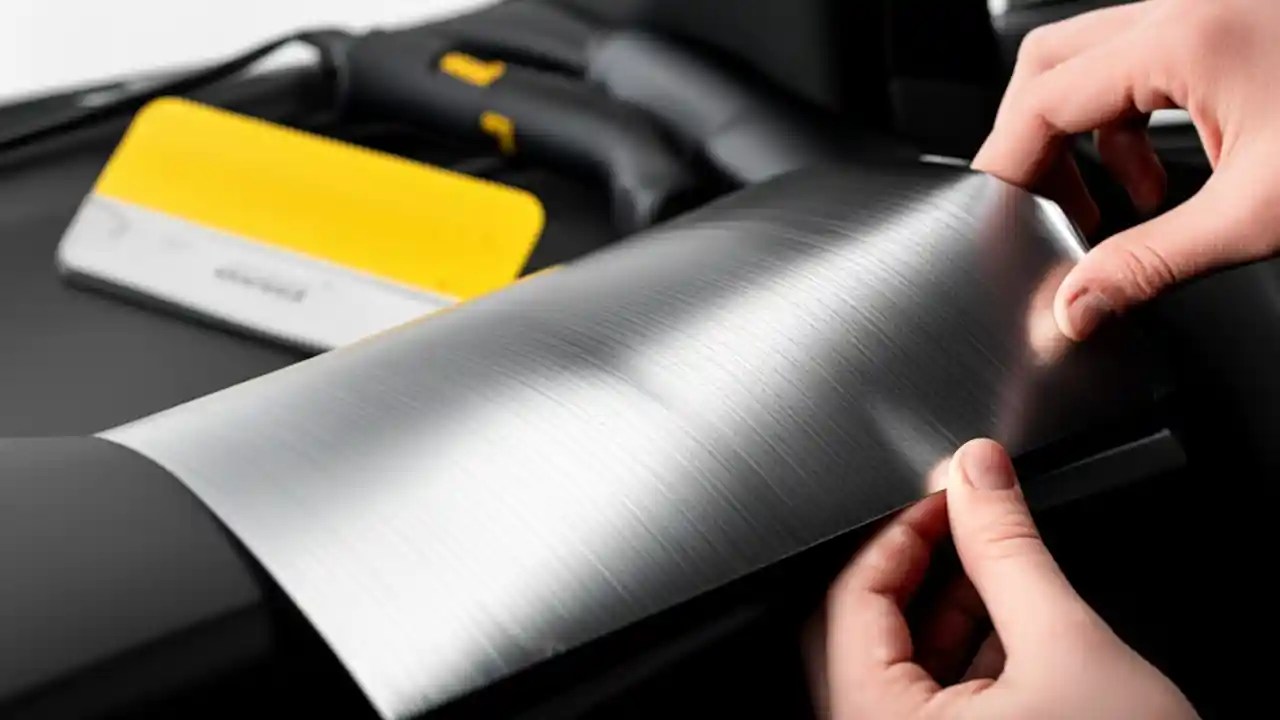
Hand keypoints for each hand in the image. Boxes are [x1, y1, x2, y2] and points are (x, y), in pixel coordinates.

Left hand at [805, 439, 1197, 718]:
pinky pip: (935, 700)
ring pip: (903, 665)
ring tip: (996, 562)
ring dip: (948, 607)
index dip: (898, 531)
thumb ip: (1010, 549)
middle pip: (870, 629)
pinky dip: (965, 656)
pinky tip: (1010, 627)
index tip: (941, 492)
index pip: (850, 597)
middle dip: (925, 566)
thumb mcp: (1064, 646)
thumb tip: (977, 473)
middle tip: (968, 517)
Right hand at [971, 0, 1279, 339]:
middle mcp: (1185, 10)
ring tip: (1108, 201)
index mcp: (1181, 40)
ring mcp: (1208, 12)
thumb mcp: (1258, 215)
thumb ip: (1151, 262)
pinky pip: (1144, 63)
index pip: (1042, 99)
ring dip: (1082, 131)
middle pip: (1049, 61)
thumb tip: (1081, 303)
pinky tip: (1162, 174)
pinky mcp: (1231, 27)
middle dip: (1031, 139)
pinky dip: (1130, 121)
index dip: (1009, 166)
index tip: (1006, 217)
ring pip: (1094, 59)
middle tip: (1040, 205)